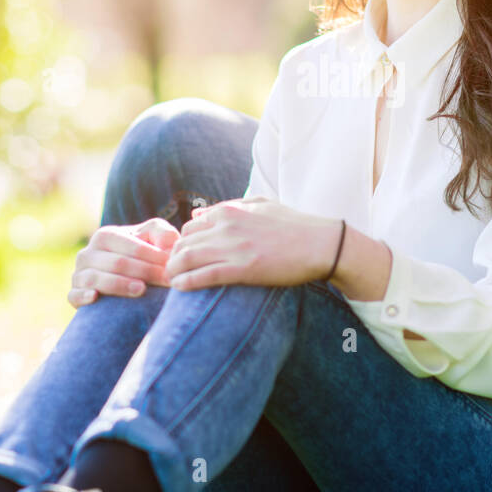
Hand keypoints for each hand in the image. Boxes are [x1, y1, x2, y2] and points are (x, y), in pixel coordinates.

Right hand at [67, 218, 180, 307]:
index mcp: (105, 236)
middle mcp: (87, 253)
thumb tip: (169, 243)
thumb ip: (163, 234)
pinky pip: (74, 295)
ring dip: (119, 284)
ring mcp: (78, 274)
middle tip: (166, 282)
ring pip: (96, 278)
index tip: (172, 268)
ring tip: (142, 290)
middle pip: (117, 263)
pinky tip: (95, 297)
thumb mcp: (153, 238)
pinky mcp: (73, 295)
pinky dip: (83, 296)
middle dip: (145, 272)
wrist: (125, 281)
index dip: (154, 257)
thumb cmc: (142, 255)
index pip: (131, 246)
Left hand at [163, 197, 341, 290]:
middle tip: (174, 272)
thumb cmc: (293, 225)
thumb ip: (229, 206)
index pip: (189, 226)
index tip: (184, 257)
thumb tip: (199, 211)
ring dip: (173, 271)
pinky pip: (203, 275)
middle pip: (183, 242)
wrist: (320, 244)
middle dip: (174, 257)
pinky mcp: (241, 269)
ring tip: (171, 281)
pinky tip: (179, 287)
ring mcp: (233, 248)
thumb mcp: (260, 204)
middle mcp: (226, 227)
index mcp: (229, 211)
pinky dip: (186, 282)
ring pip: (186, 258)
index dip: (183, 243)